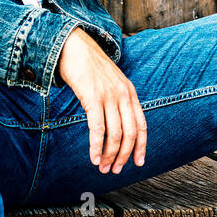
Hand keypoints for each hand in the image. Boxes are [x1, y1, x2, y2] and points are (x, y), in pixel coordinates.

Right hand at [56, 27, 147, 173]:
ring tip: (103, 168)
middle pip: (130, 134)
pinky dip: (96, 146)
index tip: (138, 163)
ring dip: (110, 155)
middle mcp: (123, 95)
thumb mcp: (111, 82)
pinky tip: (93, 158)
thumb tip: (115, 123)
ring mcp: (109, 96)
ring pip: (115, 135)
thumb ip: (116, 100)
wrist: (74, 46)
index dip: (141, 146)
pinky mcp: (93, 98)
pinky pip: (97, 128)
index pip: (141, 126)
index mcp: (130, 93)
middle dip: (124, 156)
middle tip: (115, 170)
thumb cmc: (89, 66)